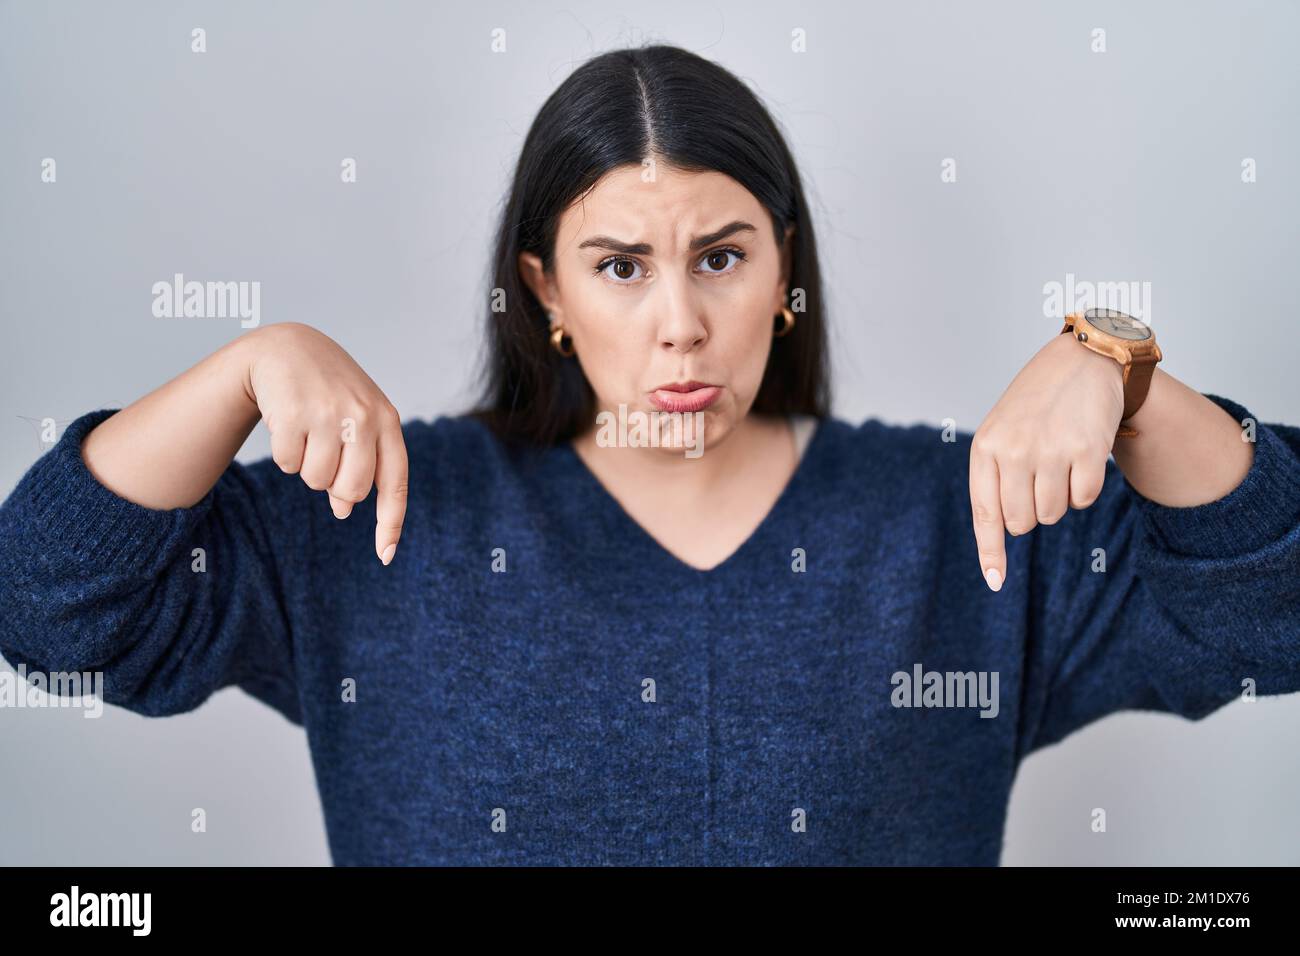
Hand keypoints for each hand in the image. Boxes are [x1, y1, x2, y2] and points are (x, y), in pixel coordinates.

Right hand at [244, 322, 407, 564]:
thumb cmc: (328, 392)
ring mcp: (329, 413)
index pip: (395, 483)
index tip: (384, 555)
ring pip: (316, 480)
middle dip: (334, 488)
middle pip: (351, 489)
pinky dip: (285, 455)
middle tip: (325, 458)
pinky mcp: (294, 412)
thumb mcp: (356, 420)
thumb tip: (343, 509)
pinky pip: (288, 464)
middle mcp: (364, 416)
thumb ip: (360, 463)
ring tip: (308, 433)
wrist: (287, 347)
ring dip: (307, 467)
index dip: (390, 522)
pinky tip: (288, 425)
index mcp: (388, 420)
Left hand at [969, 331, 1125, 590]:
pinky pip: (1084, 500)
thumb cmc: (1036, 405)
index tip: (997, 582)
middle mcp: (1015, 451)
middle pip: (1021, 522)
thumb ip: (996, 477)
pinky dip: (1084, 490)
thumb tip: (1005, 532)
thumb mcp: (1001, 431)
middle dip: (1031, 512)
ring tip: (1058, 462)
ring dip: (1058, 499)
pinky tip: (1081, 460)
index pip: (985, 513)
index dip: (991, 552)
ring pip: (1053, 514)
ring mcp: (1051, 451)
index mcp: (986, 447)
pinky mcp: (1088, 450)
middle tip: (1038, 478)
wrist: (1082, 361)